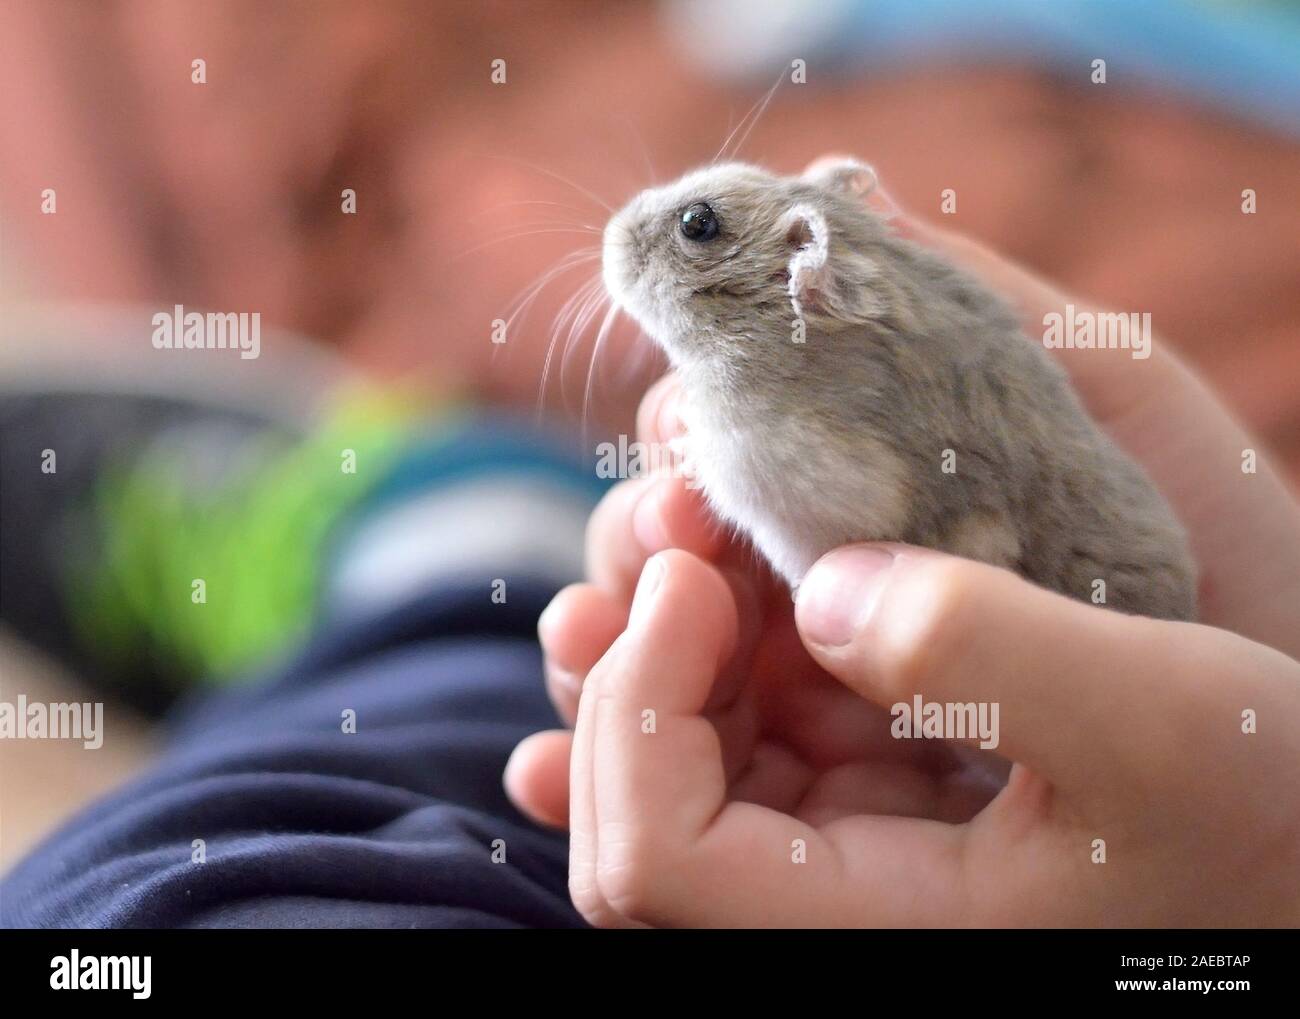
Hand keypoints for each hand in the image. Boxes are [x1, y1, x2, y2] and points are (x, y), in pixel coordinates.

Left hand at [504, 160, 1299, 925]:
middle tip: (680, 508)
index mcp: (877, 931)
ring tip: (695, 515)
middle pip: (629, 798)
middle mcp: (825, 905)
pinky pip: (738, 720)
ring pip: (671, 747)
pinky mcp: (859, 795)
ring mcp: (833, 850)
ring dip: (661, 623)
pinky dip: (718, 633)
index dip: (635, 704)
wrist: (1288, 847)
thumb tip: (820, 592)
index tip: (696, 573)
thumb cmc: (1255, 816)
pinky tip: (726, 567)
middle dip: (630, 643)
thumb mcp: (1158, 724)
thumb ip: (987, 656)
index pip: (651, 861)